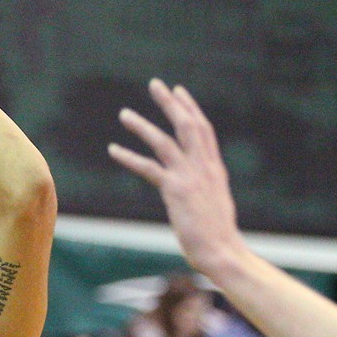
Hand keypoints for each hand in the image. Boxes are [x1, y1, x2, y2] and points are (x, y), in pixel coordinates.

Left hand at [108, 80, 249, 274]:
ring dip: (143, 125)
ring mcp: (190, 177)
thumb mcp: (216, 204)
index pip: (204, 129)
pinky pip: (148, 168)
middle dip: (170, 103)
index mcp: (215, 169)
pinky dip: (129, 157)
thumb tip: (198, 188)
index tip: (179, 91)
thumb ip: (206, 189)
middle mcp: (204, 167)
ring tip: (124, 114)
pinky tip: (113, 149)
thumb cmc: (219, 236)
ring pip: (164, 141)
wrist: (222, 252)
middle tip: (155, 84)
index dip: (190, 108)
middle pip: (187, 125)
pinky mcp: (176, 190)